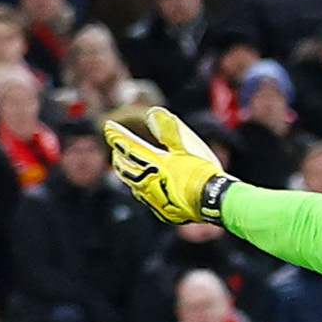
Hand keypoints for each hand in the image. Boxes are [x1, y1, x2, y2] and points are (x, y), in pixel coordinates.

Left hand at [104, 107, 227, 224]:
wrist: (213, 200)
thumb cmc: (202, 171)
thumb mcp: (188, 146)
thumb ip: (169, 129)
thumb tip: (152, 112)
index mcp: (155, 163)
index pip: (130, 147)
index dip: (118, 136)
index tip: (108, 126)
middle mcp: (150, 180)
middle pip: (128, 167)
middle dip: (120, 156)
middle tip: (115, 148)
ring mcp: (155, 197)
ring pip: (133, 184)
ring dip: (126, 173)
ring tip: (122, 167)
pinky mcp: (163, 210)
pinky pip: (144, 198)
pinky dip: (138, 190)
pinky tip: (140, 190)